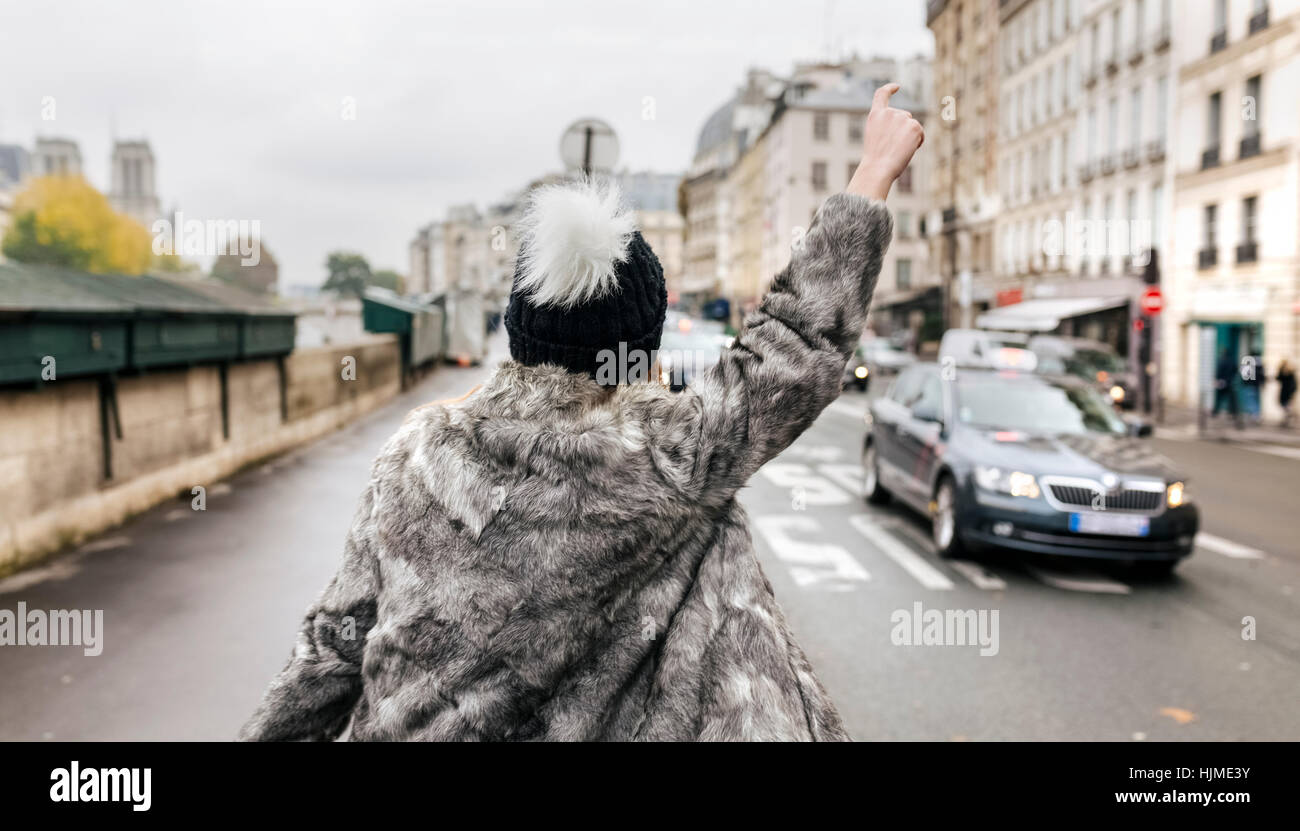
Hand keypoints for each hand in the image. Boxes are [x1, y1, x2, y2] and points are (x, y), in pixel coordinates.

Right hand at [847, 83, 924, 200]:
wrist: (878, 169)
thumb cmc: (875, 160)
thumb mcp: (876, 137)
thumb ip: (887, 127)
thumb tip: (905, 129)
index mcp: (875, 115)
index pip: (882, 95)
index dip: (890, 89)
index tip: (897, 86)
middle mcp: (889, 113)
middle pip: (904, 116)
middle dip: (903, 129)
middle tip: (893, 147)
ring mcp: (902, 118)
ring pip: (912, 125)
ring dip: (909, 137)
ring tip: (897, 150)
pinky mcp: (915, 126)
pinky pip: (920, 133)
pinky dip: (917, 142)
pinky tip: (907, 150)